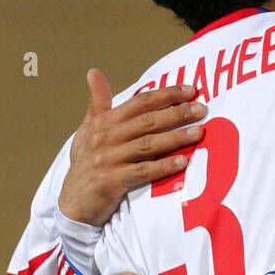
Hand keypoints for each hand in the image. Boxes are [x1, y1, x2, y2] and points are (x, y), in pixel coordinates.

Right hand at [58, 69, 205, 226]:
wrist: (72, 203)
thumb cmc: (84, 165)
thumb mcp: (87, 131)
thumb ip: (97, 104)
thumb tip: (94, 72)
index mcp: (103, 123)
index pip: (139, 103)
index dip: (166, 94)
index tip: (190, 90)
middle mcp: (105, 138)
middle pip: (147, 121)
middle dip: (177, 113)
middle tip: (202, 109)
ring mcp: (108, 159)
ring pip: (148, 144)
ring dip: (176, 137)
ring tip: (199, 132)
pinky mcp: (113, 181)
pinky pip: (143, 171)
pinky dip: (164, 166)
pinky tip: (182, 162)